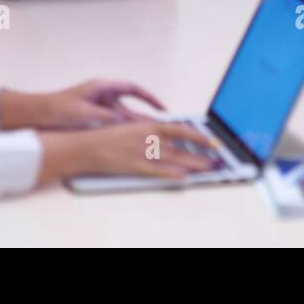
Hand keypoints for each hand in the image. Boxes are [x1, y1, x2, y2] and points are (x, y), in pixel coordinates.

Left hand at [32, 79, 165, 128]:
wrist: (33, 114)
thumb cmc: (56, 109)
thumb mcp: (83, 113)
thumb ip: (105, 117)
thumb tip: (125, 123)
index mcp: (101, 87)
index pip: (133, 89)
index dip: (149, 98)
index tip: (162, 109)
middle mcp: (101, 95)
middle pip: (129, 106)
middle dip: (144, 117)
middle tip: (160, 129)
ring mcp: (97, 107)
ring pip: (120, 117)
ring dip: (131, 127)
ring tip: (147, 139)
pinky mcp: (91, 118)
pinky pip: (110, 124)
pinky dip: (119, 132)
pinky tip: (126, 143)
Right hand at [44, 120, 221, 182]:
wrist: (85, 145)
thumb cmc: (106, 135)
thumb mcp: (131, 127)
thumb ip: (151, 132)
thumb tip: (169, 135)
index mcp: (148, 125)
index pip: (181, 130)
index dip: (200, 137)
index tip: (213, 141)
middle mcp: (148, 138)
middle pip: (182, 147)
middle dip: (202, 154)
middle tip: (217, 159)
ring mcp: (142, 153)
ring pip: (174, 160)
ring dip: (193, 165)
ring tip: (208, 169)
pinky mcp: (134, 167)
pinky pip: (157, 172)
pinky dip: (172, 175)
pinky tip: (184, 177)